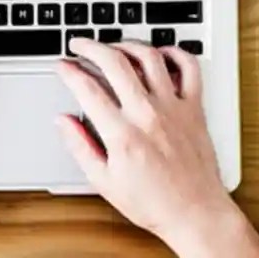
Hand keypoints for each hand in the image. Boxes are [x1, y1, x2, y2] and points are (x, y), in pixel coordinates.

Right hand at [56, 39, 258, 257]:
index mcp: (122, 134)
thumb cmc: (154, 203)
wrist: (195, 213)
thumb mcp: (104, 182)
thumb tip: (63, 121)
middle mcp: (148, 114)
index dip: (69, 71)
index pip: (87, 88)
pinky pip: (189, 68)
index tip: (62, 65)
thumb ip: (80, 147)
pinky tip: (160, 54)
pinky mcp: (194, 108)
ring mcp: (174, 107)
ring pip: (149, 57)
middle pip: (115, 62)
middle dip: (91, 47)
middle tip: (79, 44)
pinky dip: (175, 53)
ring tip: (114, 46)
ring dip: (127, 44)